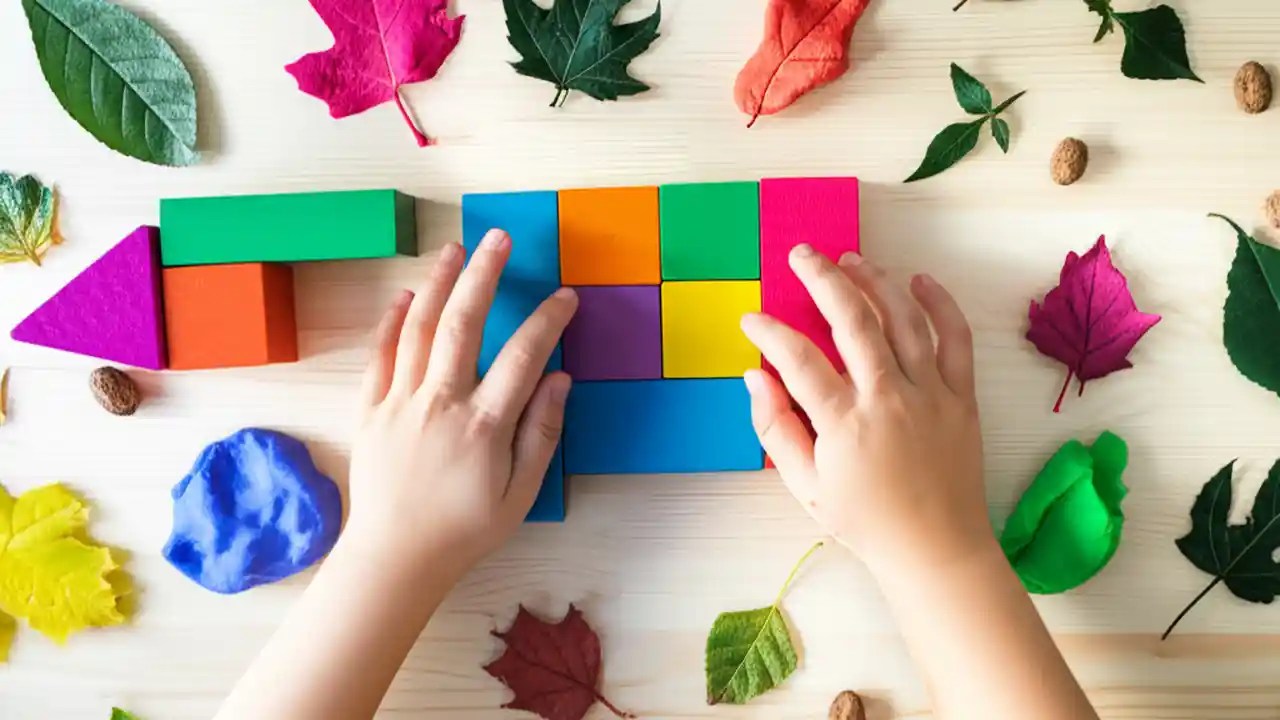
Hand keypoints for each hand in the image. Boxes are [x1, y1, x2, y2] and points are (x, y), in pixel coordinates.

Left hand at [344, 229, 577, 579]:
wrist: (395, 558)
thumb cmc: (464, 531)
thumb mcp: (519, 494)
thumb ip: (541, 434)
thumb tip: (560, 380)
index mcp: (483, 425)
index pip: (523, 355)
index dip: (548, 320)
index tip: (565, 296)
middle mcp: (440, 404)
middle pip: (464, 323)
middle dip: (484, 274)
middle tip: (500, 238)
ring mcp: (400, 403)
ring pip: (418, 328)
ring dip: (437, 283)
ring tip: (455, 249)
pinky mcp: (370, 411)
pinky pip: (379, 356)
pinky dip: (391, 322)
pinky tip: (404, 296)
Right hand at [740, 246, 991, 578]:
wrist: (935, 549)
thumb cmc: (864, 521)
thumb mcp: (805, 486)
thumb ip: (776, 428)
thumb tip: (755, 375)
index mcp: (845, 425)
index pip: (798, 359)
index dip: (770, 332)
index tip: (752, 318)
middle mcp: (888, 399)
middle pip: (852, 321)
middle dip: (822, 279)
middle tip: (800, 255)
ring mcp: (930, 394)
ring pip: (903, 319)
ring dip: (875, 281)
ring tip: (850, 259)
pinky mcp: (961, 397)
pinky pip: (955, 338)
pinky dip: (939, 304)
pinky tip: (918, 281)